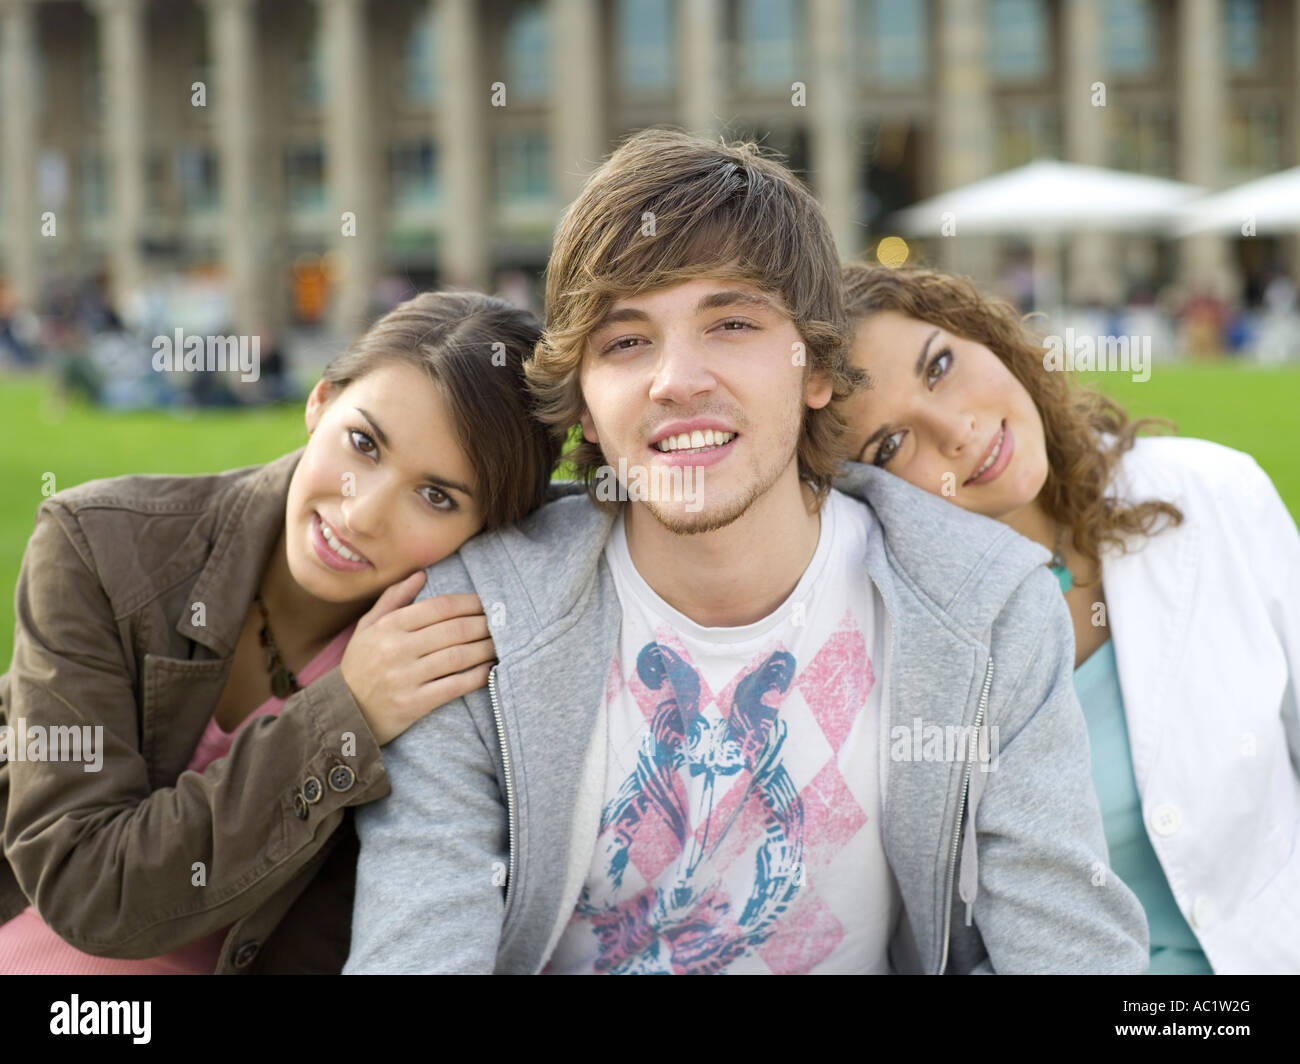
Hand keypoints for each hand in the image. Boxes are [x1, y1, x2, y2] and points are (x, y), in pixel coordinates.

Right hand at [340, 572, 495, 744]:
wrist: (342, 713)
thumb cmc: (359, 666)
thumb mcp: (367, 627)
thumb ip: (393, 599)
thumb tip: (422, 573)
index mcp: (389, 626)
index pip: (440, 607)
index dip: (470, 603)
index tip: (488, 602)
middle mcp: (397, 649)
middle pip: (455, 630)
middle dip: (484, 624)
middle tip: (503, 622)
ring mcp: (405, 677)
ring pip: (458, 657)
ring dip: (486, 648)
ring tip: (501, 643)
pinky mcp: (413, 704)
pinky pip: (453, 686)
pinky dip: (476, 677)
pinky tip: (490, 670)